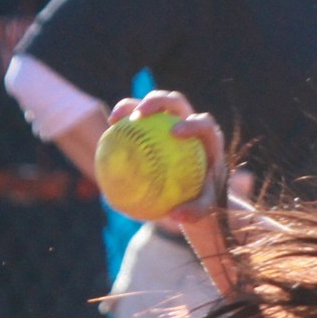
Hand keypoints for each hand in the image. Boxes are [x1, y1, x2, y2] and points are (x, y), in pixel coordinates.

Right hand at [110, 90, 228, 227]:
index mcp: (208, 138)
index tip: (175, 133)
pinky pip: (136, 120)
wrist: (197, 187)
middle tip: (141, 115)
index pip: (204, 123)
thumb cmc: (202, 196)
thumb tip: (176, 216)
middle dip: (157, 101)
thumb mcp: (204, 207)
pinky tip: (108, 132)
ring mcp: (170, 120)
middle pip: (175, 101)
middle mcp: (190, 123)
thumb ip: (195, 212)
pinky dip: (123, 122)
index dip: (192, 123)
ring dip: (133, 105)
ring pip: (152, 106)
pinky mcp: (154, 124)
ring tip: (117, 119)